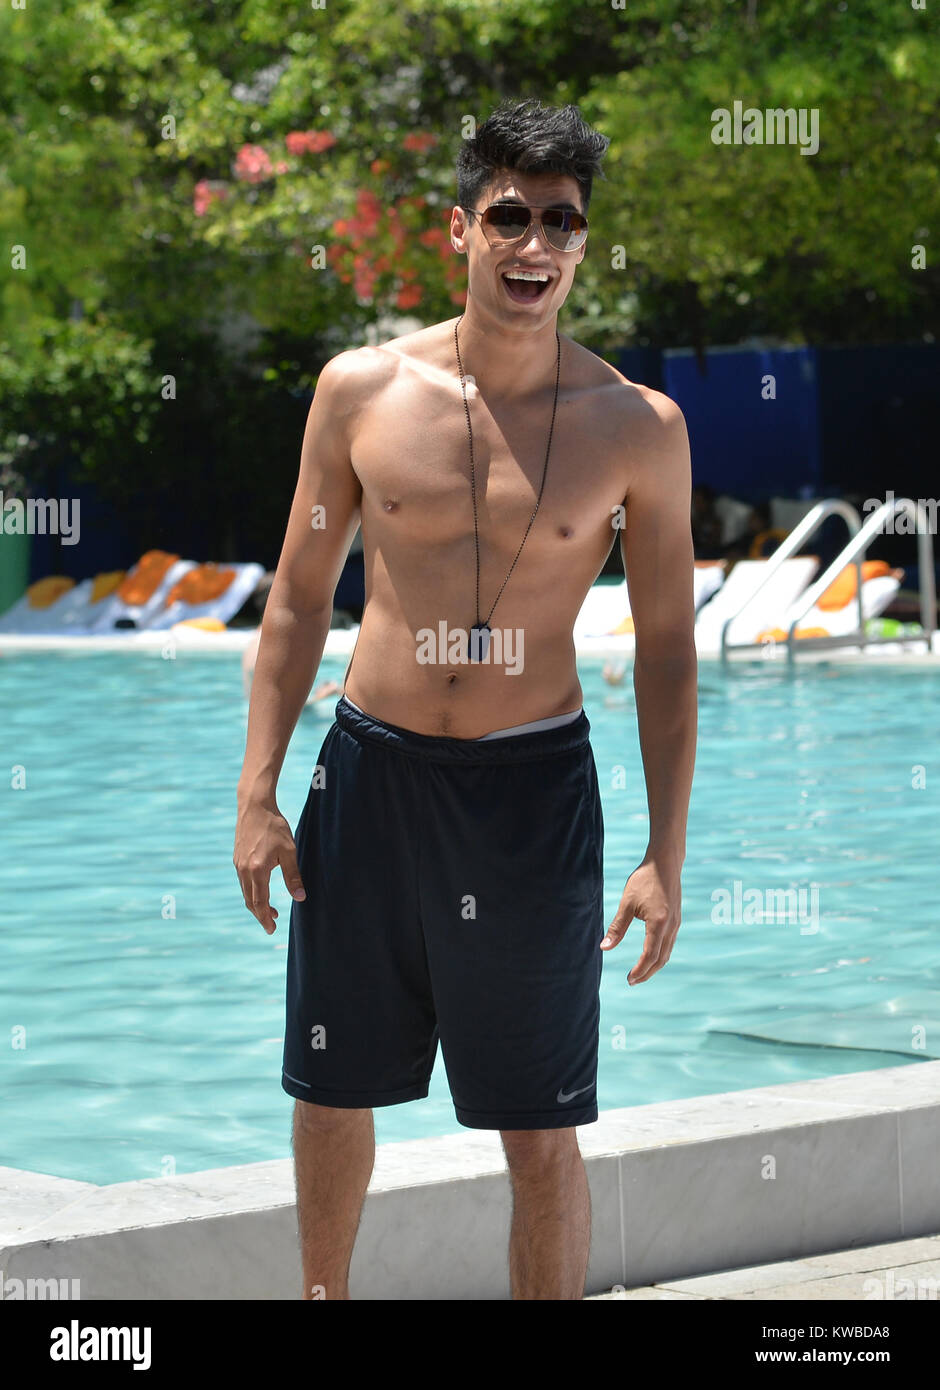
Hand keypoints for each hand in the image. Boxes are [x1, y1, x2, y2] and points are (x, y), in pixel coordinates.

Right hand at [234, 800, 305, 934]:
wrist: (254, 806)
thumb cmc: (274, 826)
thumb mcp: (289, 851)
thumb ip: (293, 876)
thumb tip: (300, 898)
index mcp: (257, 870)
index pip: (260, 902)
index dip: (265, 918)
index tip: (272, 929)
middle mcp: (244, 870)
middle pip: (250, 901)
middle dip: (260, 915)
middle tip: (271, 925)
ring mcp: (238, 864)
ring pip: (245, 892)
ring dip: (256, 904)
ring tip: (271, 911)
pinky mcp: (237, 859)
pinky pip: (243, 882)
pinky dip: (251, 892)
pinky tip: (261, 890)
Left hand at [600, 856, 681, 983]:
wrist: (665, 862)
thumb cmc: (644, 880)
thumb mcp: (627, 903)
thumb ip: (617, 927)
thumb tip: (605, 948)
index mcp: (658, 923)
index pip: (650, 955)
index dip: (639, 970)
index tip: (628, 979)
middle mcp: (671, 927)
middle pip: (661, 959)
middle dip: (647, 973)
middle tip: (632, 981)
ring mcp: (676, 923)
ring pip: (667, 952)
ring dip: (654, 965)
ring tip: (641, 972)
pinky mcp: (677, 919)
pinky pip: (670, 943)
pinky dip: (660, 954)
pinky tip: (651, 954)